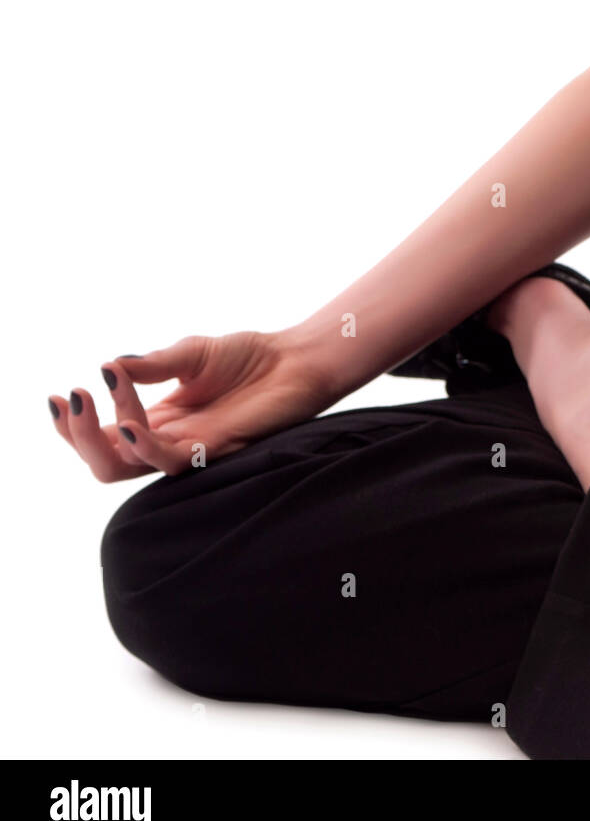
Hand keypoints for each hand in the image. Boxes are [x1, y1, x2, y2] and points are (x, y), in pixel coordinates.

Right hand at [49, 330, 337, 480]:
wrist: (296, 360)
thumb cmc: (249, 357)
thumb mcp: (189, 353)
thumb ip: (150, 365)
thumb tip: (109, 366)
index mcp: (158, 419)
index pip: (102, 435)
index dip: (73, 424)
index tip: (62, 393)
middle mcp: (169, 439)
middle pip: (105, 461)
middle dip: (75, 436)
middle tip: (71, 400)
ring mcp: (191, 447)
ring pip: (127, 467)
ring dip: (98, 438)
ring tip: (87, 402)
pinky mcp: (216, 450)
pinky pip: (171, 461)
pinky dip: (143, 444)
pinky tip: (130, 422)